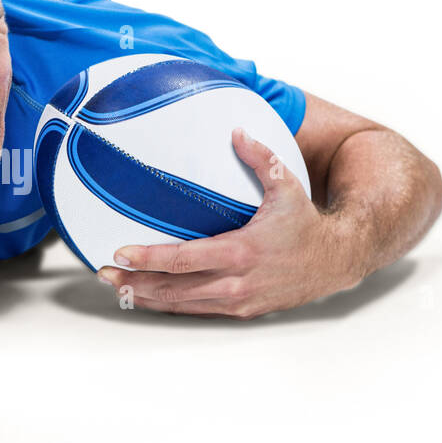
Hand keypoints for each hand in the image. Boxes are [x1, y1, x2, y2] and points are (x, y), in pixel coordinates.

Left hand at [97, 127, 360, 318]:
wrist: (336, 260)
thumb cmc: (306, 221)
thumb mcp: (287, 184)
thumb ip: (259, 156)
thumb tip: (235, 130)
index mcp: (242, 251)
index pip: (184, 259)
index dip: (149, 258)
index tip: (120, 253)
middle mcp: (236, 282)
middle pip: (174, 288)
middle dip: (135, 282)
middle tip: (105, 273)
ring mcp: (238, 302)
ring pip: (181, 304)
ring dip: (146, 297)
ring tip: (116, 286)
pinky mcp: (242, 312)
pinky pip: (197, 311)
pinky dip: (169, 305)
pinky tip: (147, 297)